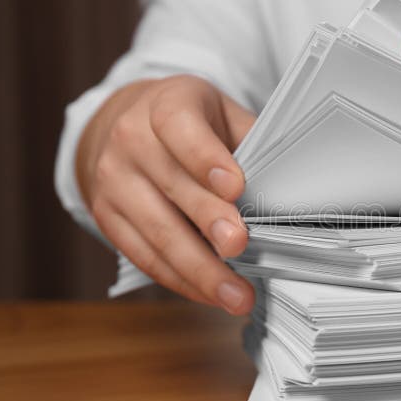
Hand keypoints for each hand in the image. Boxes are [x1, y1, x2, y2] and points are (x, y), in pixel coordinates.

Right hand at [77, 75, 255, 314]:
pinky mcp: (108, 219)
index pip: (180, 127)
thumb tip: (292, 180)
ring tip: (236, 295)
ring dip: (200, 269)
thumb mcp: (220, 113)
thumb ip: (251, 140)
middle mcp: (131, 140)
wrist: (123, 127)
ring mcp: (114, 182)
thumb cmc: (188, 123)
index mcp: (164, 105)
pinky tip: (211, 294)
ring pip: (157, 232)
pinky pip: (145, 256)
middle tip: (239, 245)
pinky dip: (181, 280)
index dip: (206, 158)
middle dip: (209, 222)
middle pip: (172, 186)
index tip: (235, 187)